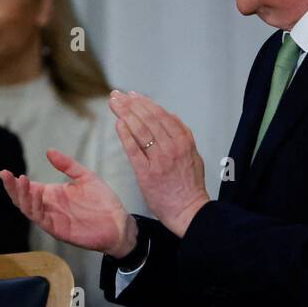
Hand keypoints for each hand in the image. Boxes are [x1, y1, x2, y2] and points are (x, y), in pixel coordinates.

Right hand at [0, 149, 136, 257]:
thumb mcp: (85, 177)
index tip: (6, 171)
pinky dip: (35, 206)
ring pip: (28, 209)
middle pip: (23, 199)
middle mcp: (49, 207)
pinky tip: (36, 193)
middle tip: (4, 174)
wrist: (119, 223)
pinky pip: (41, 218)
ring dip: (22, 195)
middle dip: (12, 187)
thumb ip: (67, 165)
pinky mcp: (58, 230)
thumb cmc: (104, 202)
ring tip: (20, 180)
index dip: (16, 182)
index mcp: (52, 194)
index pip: (28, 188)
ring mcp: (52, 219)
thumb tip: (49, 151)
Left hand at [109, 91, 209, 236]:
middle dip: (130, 104)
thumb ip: (182, 135)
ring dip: (125, 113)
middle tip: (117, 95)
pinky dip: (126, 134)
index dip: (144, 102)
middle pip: (148, 119)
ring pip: (141, 130)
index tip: (132, 95)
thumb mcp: (193, 155)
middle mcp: (172, 147)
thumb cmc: (189, 186)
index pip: (160, 114)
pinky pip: (134, 149)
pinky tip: (118, 123)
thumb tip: (171, 115)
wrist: (188, 211)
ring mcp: (159, 159)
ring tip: (114, 103)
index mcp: (183, 141)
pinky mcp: (147, 173)